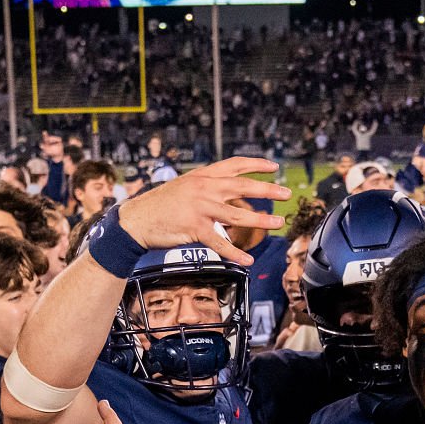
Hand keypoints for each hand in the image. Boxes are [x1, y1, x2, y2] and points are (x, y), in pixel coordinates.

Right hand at [113, 156, 287, 263]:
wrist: (137, 219)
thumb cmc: (161, 204)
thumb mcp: (186, 187)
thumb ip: (208, 187)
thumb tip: (229, 192)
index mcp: (203, 175)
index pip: (235, 164)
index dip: (256, 164)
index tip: (274, 166)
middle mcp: (204, 188)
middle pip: (243, 187)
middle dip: (268, 190)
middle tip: (287, 194)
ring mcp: (200, 208)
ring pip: (237, 216)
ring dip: (261, 220)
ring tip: (278, 223)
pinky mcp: (195, 228)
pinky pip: (220, 243)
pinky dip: (235, 253)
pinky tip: (247, 259)